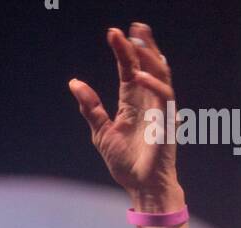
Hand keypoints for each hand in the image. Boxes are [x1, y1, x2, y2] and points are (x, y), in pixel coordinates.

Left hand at [69, 21, 179, 200]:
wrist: (141, 187)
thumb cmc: (126, 164)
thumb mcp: (102, 133)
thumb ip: (91, 108)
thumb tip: (74, 83)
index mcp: (132, 103)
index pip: (128, 71)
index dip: (122, 52)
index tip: (113, 33)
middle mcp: (147, 101)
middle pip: (145, 66)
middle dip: (139, 46)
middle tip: (132, 27)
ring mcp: (159, 109)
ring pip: (159, 74)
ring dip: (149, 56)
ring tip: (137, 40)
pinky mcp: (166, 120)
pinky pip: (163, 95)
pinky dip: (152, 84)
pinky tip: (137, 75)